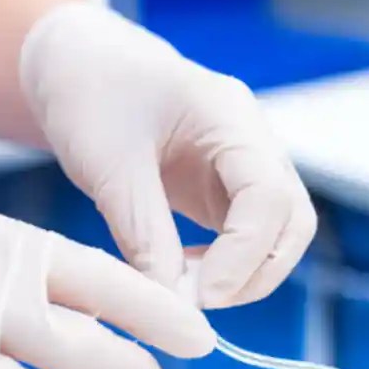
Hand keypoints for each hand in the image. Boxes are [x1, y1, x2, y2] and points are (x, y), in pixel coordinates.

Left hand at [20, 4, 316, 307]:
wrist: (77, 63)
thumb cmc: (88, 94)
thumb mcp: (107, 166)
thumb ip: (143, 234)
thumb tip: (171, 303)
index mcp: (230, 116)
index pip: (269, 197)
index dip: (243, 256)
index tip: (199, 297)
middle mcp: (252, 140)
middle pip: (292, 221)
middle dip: (254, 273)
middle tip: (194, 304)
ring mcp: (244, 164)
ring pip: (278, 234)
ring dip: (243, 275)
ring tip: (182, 292)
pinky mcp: (225, 187)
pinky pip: (246, 237)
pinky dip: (224, 267)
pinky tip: (179, 275)